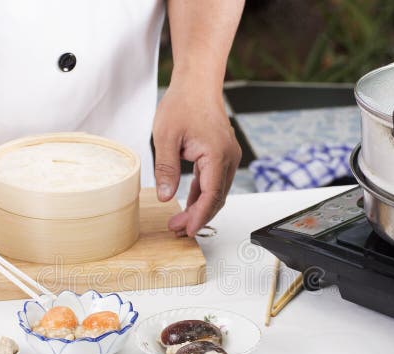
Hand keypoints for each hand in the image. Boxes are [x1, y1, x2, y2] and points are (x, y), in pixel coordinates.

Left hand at [153, 84, 241, 236]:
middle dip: (198, 217)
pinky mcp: (222, 155)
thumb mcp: (166, 137)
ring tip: (180, 221)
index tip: (188, 230)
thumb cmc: (183, 103)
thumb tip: (164, 196)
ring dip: (200, 208)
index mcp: (217, 155)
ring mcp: (228, 156)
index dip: (199, 216)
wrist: (197, 82)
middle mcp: (228, 158)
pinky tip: (188, 204)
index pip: (211, 195)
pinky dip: (202, 194)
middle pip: (216, 198)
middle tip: (177, 229)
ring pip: (217, 192)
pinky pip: (214, 181)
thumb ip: (166, 169)